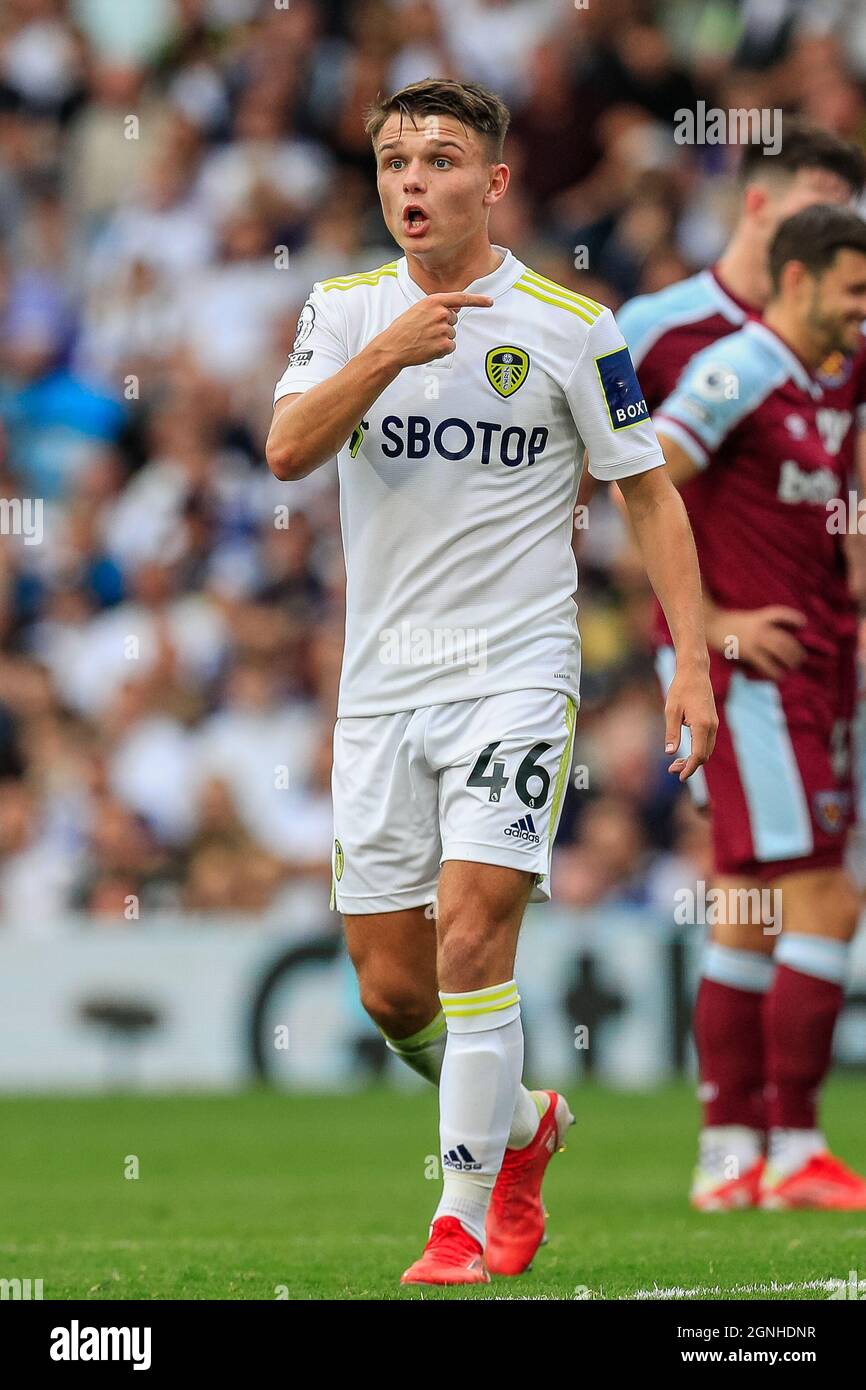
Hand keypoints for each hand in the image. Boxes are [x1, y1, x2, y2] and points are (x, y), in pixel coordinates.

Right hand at [375, 292, 492, 367]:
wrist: (393, 347)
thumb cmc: (404, 329)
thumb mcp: (419, 309)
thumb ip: (437, 307)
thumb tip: (454, 309)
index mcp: (434, 301)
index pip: (461, 298)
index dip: (478, 300)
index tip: (490, 302)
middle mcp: (441, 313)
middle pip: (453, 320)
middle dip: (443, 326)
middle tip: (425, 331)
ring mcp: (444, 329)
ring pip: (451, 335)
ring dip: (441, 339)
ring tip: (424, 340)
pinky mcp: (444, 345)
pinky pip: (451, 347)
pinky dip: (441, 350)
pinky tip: (428, 348)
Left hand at [664, 661, 717, 781]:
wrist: (694, 672)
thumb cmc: (680, 689)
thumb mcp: (671, 711)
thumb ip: (672, 733)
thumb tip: (670, 753)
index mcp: (702, 725)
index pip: (698, 755)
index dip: (689, 768)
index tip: (679, 776)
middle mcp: (712, 726)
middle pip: (704, 755)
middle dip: (690, 766)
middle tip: (672, 769)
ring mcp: (714, 724)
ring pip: (707, 750)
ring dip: (694, 759)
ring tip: (676, 763)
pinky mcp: (712, 721)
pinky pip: (707, 742)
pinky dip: (698, 751)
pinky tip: (685, 752)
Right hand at [707, 606, 806, 679]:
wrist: (711, 626)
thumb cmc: (726, 624)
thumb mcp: (745, 619)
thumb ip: (758, 625)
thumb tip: (771, 638)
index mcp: (759, 617)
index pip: (780, 614)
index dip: (793, 618)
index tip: (803, 623)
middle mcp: (759, 628)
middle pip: (784, 637)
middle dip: (795, 649)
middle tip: (801, 657)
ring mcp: (754, 640)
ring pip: (779, 649)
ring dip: (790, 659)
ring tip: (794, 666)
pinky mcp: (747, 652)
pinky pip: (766, 663)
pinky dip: (774, 671)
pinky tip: (779, 675)